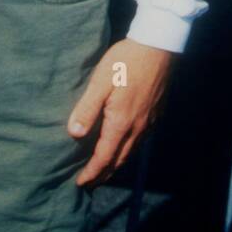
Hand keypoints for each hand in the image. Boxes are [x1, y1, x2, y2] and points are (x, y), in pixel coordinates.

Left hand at [68, 37, 178, 187]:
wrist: (157, 47)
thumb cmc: (125, 61)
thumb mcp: (100, 81)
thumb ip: (87, 108)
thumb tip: (74, 134)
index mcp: (121, 122)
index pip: (104, 157)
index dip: (92, 173)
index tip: (80, 184)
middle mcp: (137, 128)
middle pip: (119, 160)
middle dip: (103, 175)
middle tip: (90, 184)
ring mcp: (149, 122)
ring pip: (131, 152)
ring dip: (116, 165)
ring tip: (104, 171)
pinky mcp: (155, 114)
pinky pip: (139, 142)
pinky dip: (127, 152)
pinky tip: (122, 147)